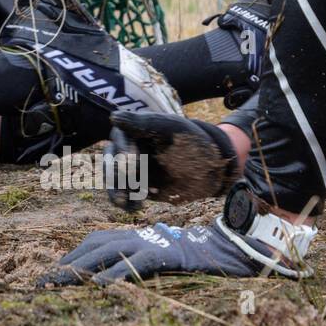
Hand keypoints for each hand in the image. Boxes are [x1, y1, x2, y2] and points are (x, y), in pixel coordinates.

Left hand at [38, 221, 267, 284]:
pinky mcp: (159, 254)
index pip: (90, 242)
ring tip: (61, 281)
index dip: (70, 255)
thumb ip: (126, 257)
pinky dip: (115, 274)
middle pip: (90, 247)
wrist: (214, 247)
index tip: (51, 271)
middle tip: (44, 281)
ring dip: (80, 268)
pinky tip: (99, 286)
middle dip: (66, 264)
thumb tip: (100, 275)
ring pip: (104, 253)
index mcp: (126, 234)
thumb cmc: (179, 255)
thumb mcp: (147, 254)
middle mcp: (130, 235)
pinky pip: (132, 265)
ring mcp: (143, 243)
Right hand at [104, 110, 238, 209]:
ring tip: (124, 201)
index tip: (131, 161)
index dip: (122, 149)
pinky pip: (126, 195)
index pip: (119, 137)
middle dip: (115, 174)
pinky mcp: (139, 187)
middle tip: (128, 183)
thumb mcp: (171, 128)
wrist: (214, 170)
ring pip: (115, 180)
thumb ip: (144, 123)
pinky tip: (135, 207)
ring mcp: (133, 170)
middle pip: (111, 160)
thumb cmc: (194, 142)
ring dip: (117, 190)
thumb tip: (114, 117)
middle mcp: (129, 149)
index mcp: (135, 131)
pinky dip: (126, 202)